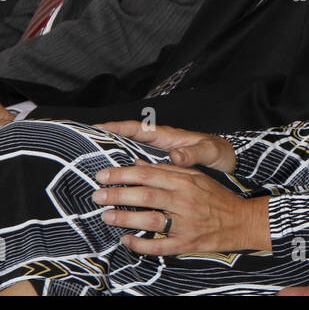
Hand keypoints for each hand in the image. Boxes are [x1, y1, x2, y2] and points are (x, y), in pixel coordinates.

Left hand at [93, 162, 270, 254]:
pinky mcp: (186, 243)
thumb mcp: (197, 176)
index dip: (122, 174)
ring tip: (106, 216)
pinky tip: (126, 241)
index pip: (147, 174)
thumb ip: (169, 170)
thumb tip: (138, 164)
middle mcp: (184, 200)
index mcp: (185, 181)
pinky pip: (158, 246)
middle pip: (144, 195)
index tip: (103, 175)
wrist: (241, 221)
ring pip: (149, 219)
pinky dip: (140, 244)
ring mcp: (185, 223)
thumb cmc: (216, 197)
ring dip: (124, 218)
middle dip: (117, 194)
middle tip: (97, 195)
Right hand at [95, 120, 236, 173]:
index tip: (98, 127)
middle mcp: (158, 143)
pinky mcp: (160, 166)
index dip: (118, 127)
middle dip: (106, 141)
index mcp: (167, 136)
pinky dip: (125, 171)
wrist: (224, 159)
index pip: (138, 128)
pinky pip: (138, 166)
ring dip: (112, 158)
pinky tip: (114, 182)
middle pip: (127, 140)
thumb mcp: (207, 152)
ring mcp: (157, 154)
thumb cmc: (216, 151)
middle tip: (84, 146)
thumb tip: (175, 156)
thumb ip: (192, 154)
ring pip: (129, 153)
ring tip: (90, 165)